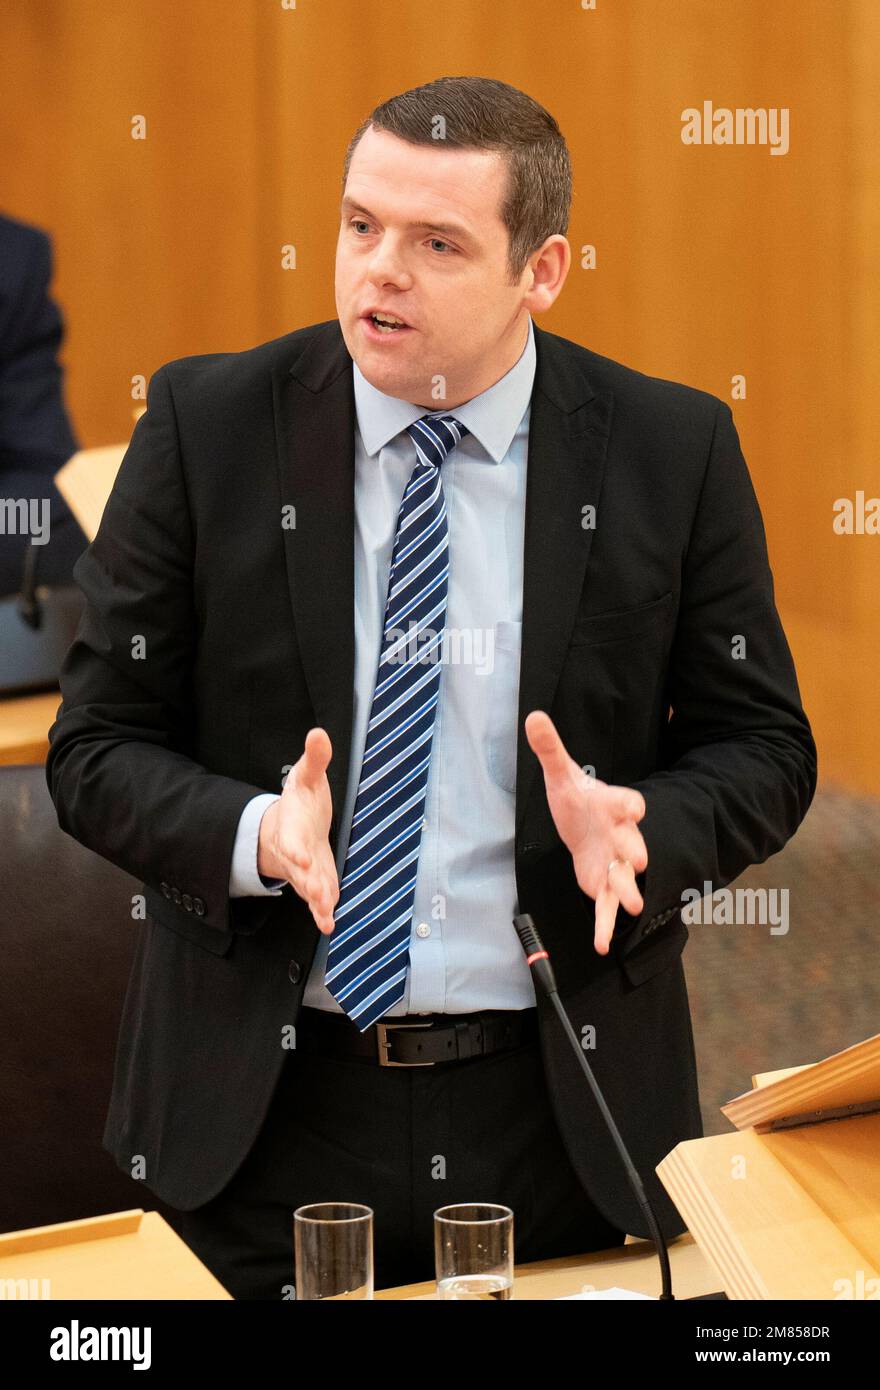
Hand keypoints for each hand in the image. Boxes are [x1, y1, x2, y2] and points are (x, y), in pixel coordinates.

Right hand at [257, 727, 338, 934]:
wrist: (289, 825)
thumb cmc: (301, 800)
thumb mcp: (307, 776)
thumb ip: (315, 758)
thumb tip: (319, 732)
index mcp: (292, 825)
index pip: (291, 838)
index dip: (295, 848)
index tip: (300, 857)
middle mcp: (295, 851)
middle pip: (299, 869)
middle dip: (307, 880)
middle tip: (318, 893)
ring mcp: (304, 870)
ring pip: (309, 887)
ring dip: (317, 900)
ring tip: (325, 914)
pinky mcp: (315, 881)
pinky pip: (318, 899)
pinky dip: (322, 912)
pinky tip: (329, 924)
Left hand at [524, 710, 646, 953]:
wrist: (582, 823)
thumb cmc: (578, 799)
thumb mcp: (561, 773)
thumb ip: (550, 748)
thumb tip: (533, 716)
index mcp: (611, 806)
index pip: (627, 803)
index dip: (629, 805)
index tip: (633, 809)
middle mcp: (618, 836)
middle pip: (631, 843)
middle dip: (634, 852)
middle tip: (639, 861)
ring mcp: (612, 862)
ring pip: (624, 877)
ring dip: (628, 889)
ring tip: (633, 904)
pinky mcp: (600, 883)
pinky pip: (605, 905)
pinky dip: (603, 925)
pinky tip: (601, 944)